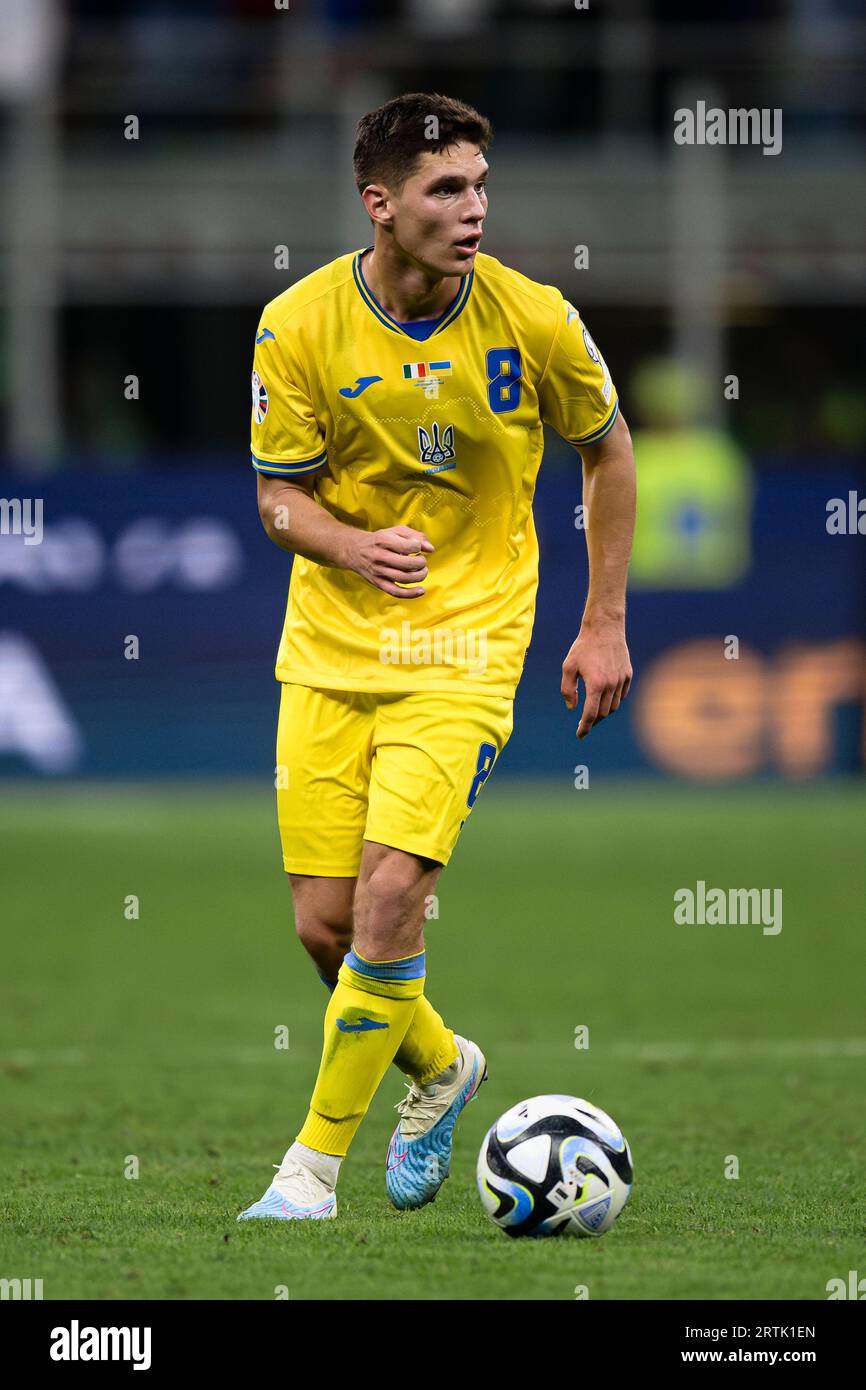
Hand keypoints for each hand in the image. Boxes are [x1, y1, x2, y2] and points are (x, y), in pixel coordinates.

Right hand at [344, 525, 433, 598]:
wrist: (355, 550)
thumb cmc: (380, 540)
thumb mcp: (396, 531)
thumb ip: (416, 536)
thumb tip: (431, 549)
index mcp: (384, 540)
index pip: (409, 546)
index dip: (419, 547)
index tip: (418, 547)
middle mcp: (380, 556)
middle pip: (408, 564)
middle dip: (421, 563)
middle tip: (422, 561)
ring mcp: (379, 571)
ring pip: (404, 578)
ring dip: (419, 576)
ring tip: (422, 571)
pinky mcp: (378, 583)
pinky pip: (396, 592)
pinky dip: (410, 594)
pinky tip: (421, 590)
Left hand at [561, 624, 631, 738]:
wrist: (605, 628)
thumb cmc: (583, 647)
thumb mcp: (568, 667)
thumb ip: (567, 689)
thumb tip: (572, 708)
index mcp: (595, 684)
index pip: (590, 714)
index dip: (585, 727)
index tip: (580, 735)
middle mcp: (611, 685)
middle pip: (603, 713)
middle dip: (593, 721)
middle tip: (584, 723)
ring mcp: (622, 680)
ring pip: (614, 706)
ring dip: (604, 712)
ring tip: (594, 711)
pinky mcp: (628, 674)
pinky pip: (622, 695)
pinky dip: (614, 701)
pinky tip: (606, 699)